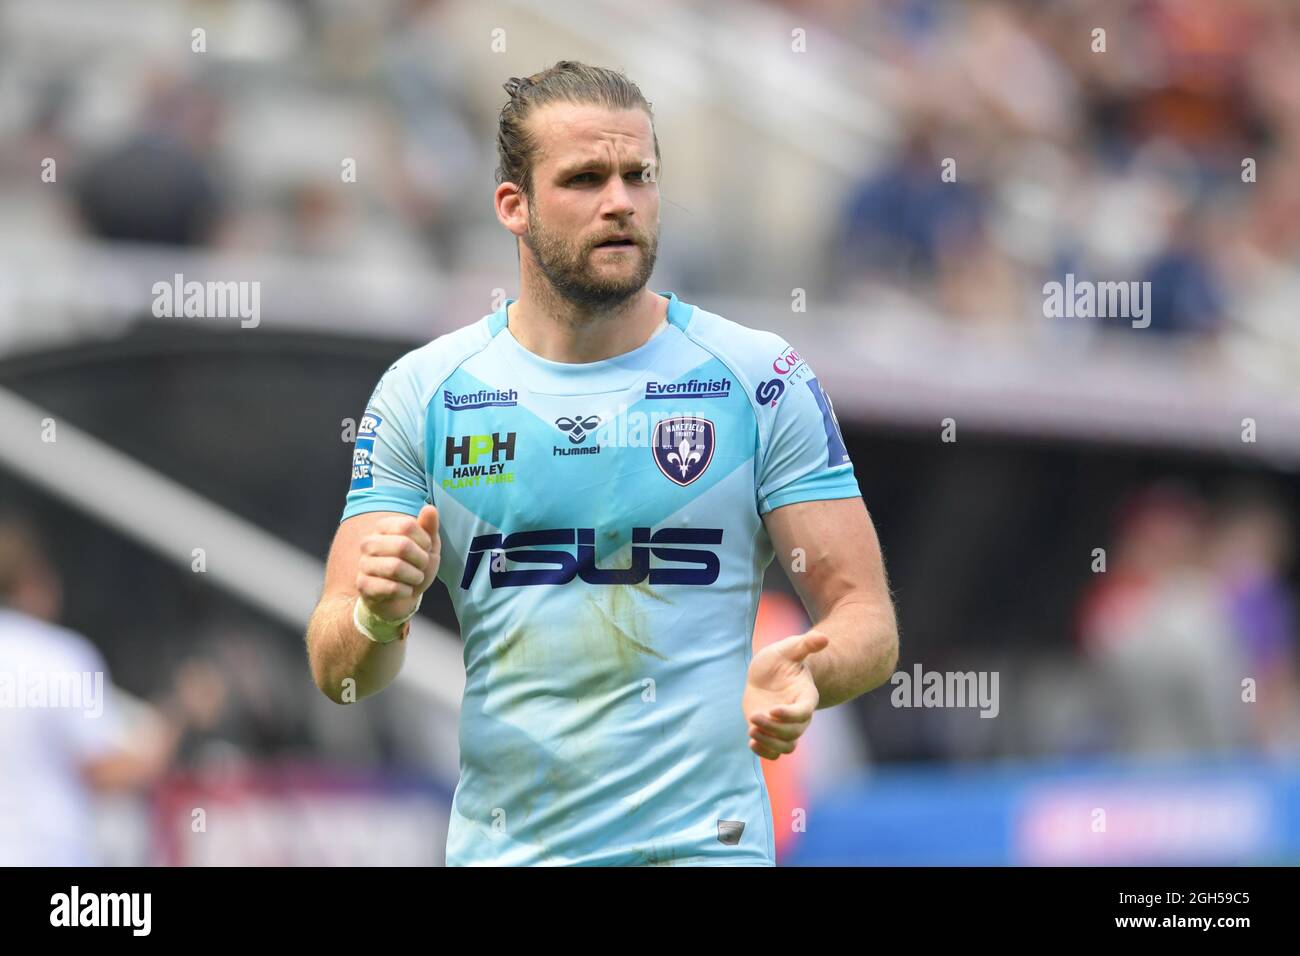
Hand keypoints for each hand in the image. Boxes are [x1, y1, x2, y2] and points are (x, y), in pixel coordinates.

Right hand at [356, 505, 439, 621]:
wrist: (400, 598)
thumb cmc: (413, 567)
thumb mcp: (427, 546)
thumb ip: (429, 527)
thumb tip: (429, 508)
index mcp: (383, 527)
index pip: (407, 525)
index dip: (424, 540)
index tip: (425, 549)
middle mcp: (369, 543)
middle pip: (403, 545)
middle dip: (421, 560)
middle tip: (421, 567)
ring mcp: (363, 564)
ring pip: (396, 567)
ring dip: (414, 577)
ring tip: (414, 579)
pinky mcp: (363, 585)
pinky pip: (390, 587)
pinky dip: (405, 591)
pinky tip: (404, 590)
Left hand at [742, 631, 827, 759]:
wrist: (768, 672)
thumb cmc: (781, 659)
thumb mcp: (790, 648)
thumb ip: (806, 644)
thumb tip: (824, 638)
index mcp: (806, 696)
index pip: (804, 712)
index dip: (790, 715)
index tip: (772, 710)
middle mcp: (798, 715)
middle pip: (793, 733)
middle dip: (773, 729)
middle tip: (754, 716)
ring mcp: (785, 726)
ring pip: (786, 747)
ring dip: (769, 743)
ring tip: (751, 730)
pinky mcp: (771, 733)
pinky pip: (774, 752)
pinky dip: (764, 752)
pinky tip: (751, 741)